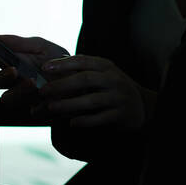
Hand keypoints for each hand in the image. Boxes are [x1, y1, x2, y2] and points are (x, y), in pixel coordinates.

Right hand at [0, 35, 68, 109]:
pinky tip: (47, 96)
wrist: (81, 78)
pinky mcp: (38, 109)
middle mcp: (12, 81)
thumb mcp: (43, 47)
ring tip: (32, 82)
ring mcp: (23, 96)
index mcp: (10, 62)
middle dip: (0, 77)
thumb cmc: (58, 60)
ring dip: (18, 91)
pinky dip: (39, 104)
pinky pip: (32, 110)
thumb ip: (22, 43)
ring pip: (8, 99)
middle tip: (13, 71)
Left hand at [34, 55, 148, 129]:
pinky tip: (71, 123)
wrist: (142, 106)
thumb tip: (53, 64)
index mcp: (106, 66)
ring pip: (91, 100)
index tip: (45, 67)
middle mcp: (113, 80)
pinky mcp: (120, 115)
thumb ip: (83, 69)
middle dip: (61, 85)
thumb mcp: (103, 73)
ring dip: (69, 104)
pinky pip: (100, 119)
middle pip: (85, 79)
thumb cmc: (114, 87)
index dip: (63, 63)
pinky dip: (85, 121)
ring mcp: (118, 97)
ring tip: (51, 107)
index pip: (83, 61)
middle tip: (43, 91)